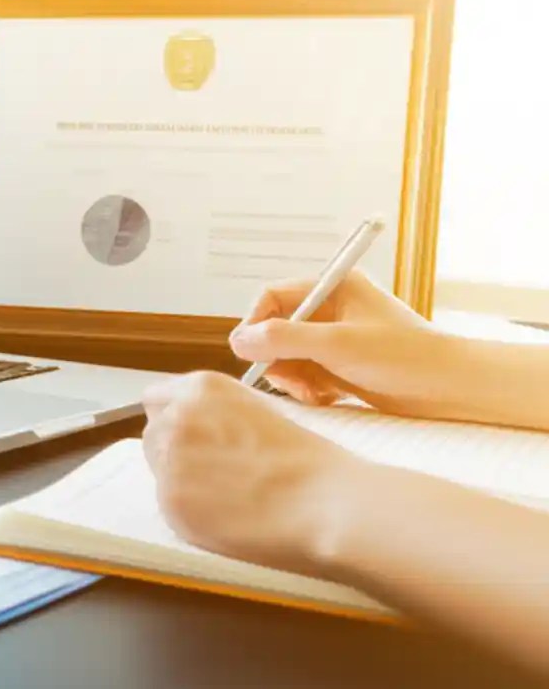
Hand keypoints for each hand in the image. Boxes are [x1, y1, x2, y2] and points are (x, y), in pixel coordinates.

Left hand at [141, 371, 362, 576]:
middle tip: (213, 471)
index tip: (191, 437)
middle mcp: (176, 416)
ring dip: (180, 478)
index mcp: (200, 387)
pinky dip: (189, 510)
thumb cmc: (304, 459)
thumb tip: (193, 427)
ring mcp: (169, 459)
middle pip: (153, 433)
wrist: (323, 501)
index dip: (174, 418)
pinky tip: (226, 514)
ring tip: (225, 493)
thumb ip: (214, 411)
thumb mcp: (255, 409)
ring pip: (157, 468)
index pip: (155, 398)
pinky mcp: (170, 500)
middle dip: (174, 449)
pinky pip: (168, 503)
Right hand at [229, 270, 461, 418]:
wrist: (450, 390)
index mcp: (334, 288)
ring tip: (313, 393)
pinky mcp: (342, 366)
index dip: (255, 323)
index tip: (250, 353)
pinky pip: (305, 375)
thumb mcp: (337, 345)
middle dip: (276, 358)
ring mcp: (336, 339)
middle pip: (276, 330)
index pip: (273, 297)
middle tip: (287, 380)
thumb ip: (284, 339)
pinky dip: (308, 390)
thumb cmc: (404, 357)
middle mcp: (332, 310)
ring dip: (292, 378)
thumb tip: (237, 341)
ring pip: (288, 356)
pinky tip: (327, 399)